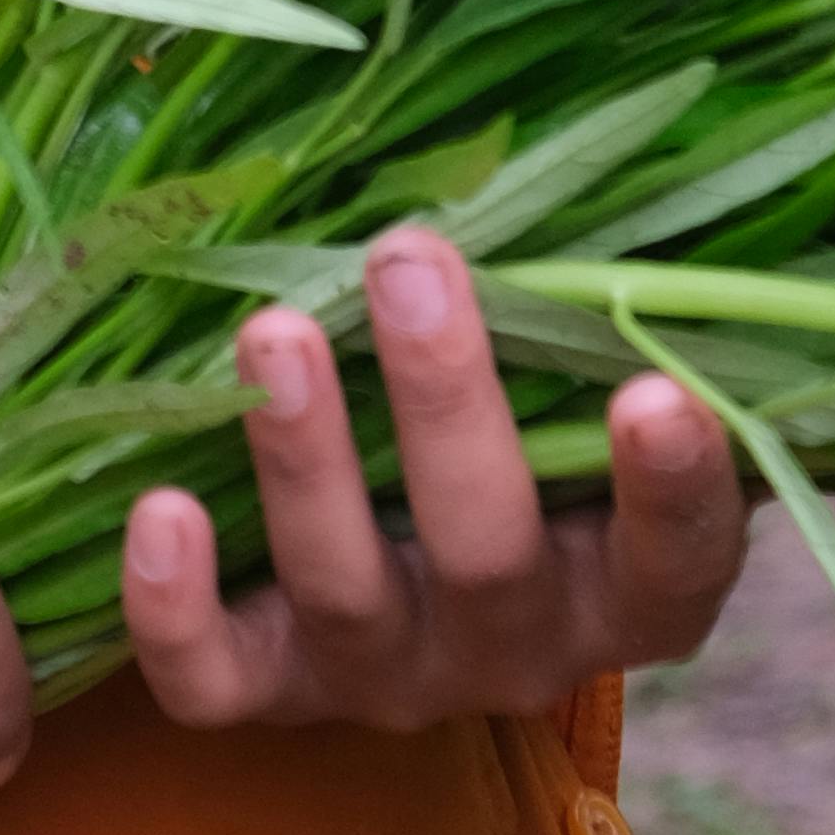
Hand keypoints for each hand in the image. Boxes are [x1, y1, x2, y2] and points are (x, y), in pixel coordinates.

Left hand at [118, 228, 744, 732]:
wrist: (420, 579)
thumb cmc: (533, 433)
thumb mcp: (585, 388)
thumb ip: (599, 315)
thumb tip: (600, 144)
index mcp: (627, 587)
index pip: (676, 558)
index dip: (675, 489)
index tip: (655, 390)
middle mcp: (516, 646)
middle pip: (490, 554)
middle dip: (443, 401)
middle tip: (405, 257)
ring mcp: (391, 675)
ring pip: (347, 597)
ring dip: (307, 462)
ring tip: (272, 329)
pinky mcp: (274, 689)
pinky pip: (216, 682)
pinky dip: (176, 609)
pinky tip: (158, 507)